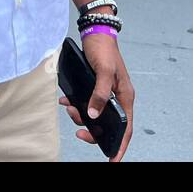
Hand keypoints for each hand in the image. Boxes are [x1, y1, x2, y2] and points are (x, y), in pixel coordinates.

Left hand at [57, 34, 135, 160]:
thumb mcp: (103, 71)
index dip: (120, 146)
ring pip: (94, 115)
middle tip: (79, 133)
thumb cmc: (103, 49)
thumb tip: (94, 115)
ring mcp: (106, 93)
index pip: (126, 128)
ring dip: (80, 116)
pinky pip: (86, 103)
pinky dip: (75, 105)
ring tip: (69, 109)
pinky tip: (66, 101)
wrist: (94, 32)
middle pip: (108, 125)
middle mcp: (117, 97)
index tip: (112, 160)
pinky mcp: (95, 88)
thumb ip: (99, 94)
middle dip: (93, 131)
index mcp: (125, 96)